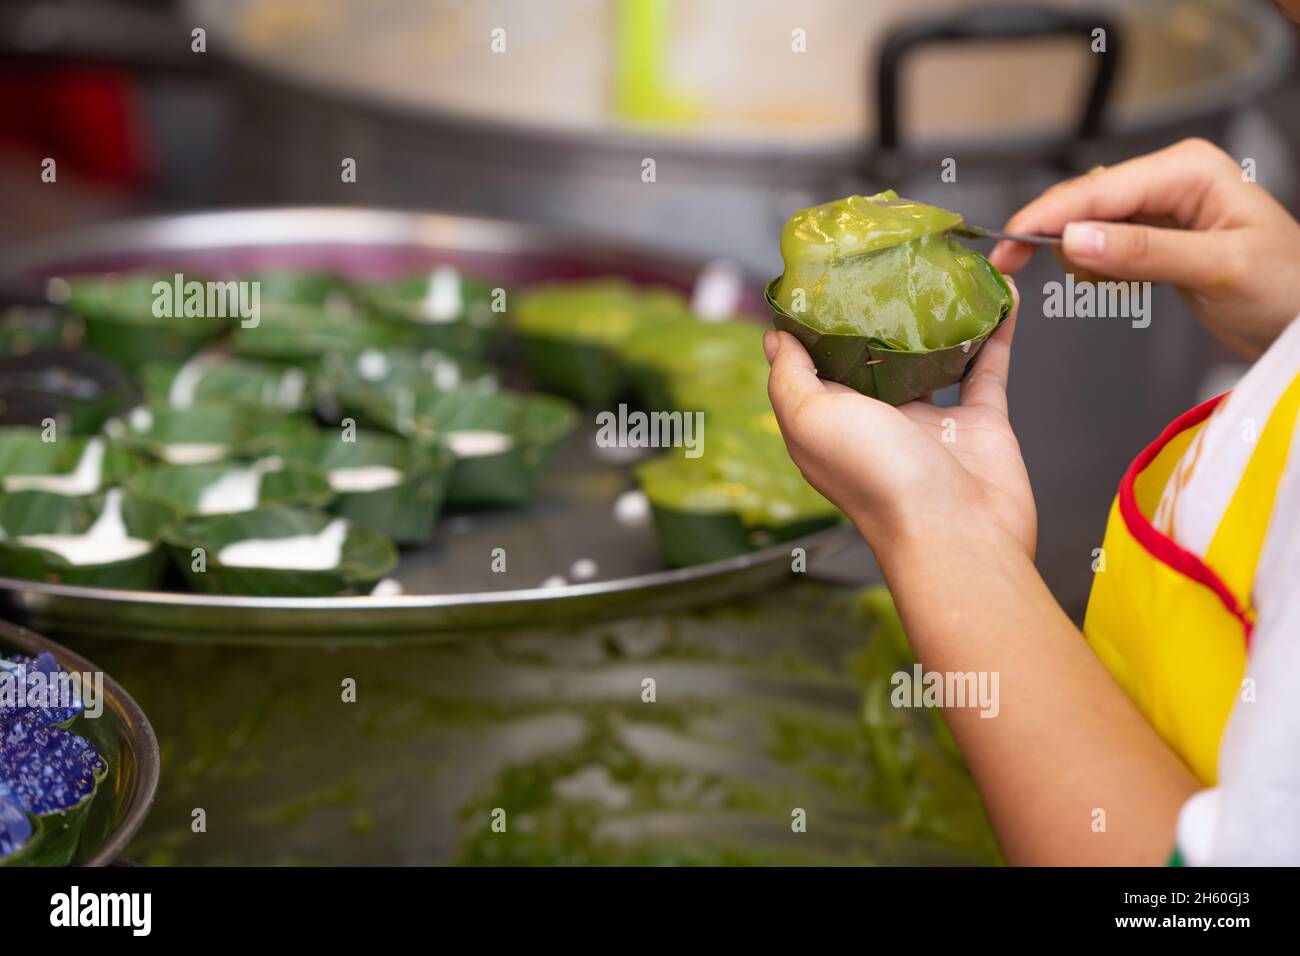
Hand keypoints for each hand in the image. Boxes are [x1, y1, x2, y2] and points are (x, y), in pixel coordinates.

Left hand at [764, 283, 1035, 558]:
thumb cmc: (879, 482)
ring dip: (940, 316)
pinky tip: (1002, 294)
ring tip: (943, 269)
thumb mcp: (811, 421)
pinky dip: (996, 331)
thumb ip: (790, 378)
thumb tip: (774, 339)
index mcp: (830, 425)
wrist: (958, 536)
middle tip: (889, 259)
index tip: (824, 277)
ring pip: (934, 356)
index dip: (816, 326)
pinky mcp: (981, 424)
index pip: (816, 368)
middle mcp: (877, 424)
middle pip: (876, 357)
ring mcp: (931, 423)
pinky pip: (989, 367)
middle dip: (880, 313)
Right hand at [989, 137, 1299, 357]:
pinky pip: (1104, 245)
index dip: (1046, 216)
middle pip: (1086, 202)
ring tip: (1100, 284)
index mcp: (1188, 171)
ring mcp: (1162, 209)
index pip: (1099, 189)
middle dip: (1053, 235)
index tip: (1007, 245)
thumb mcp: (1216, 268)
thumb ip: (1142, 252)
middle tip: (1017, 268)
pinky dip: (1094, 267)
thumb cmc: (1286, 288)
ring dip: (1076, 255)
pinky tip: (1107, 282)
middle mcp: (1171, 181)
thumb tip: (1074, 240)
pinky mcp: (1155, 238)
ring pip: (1089, 225)